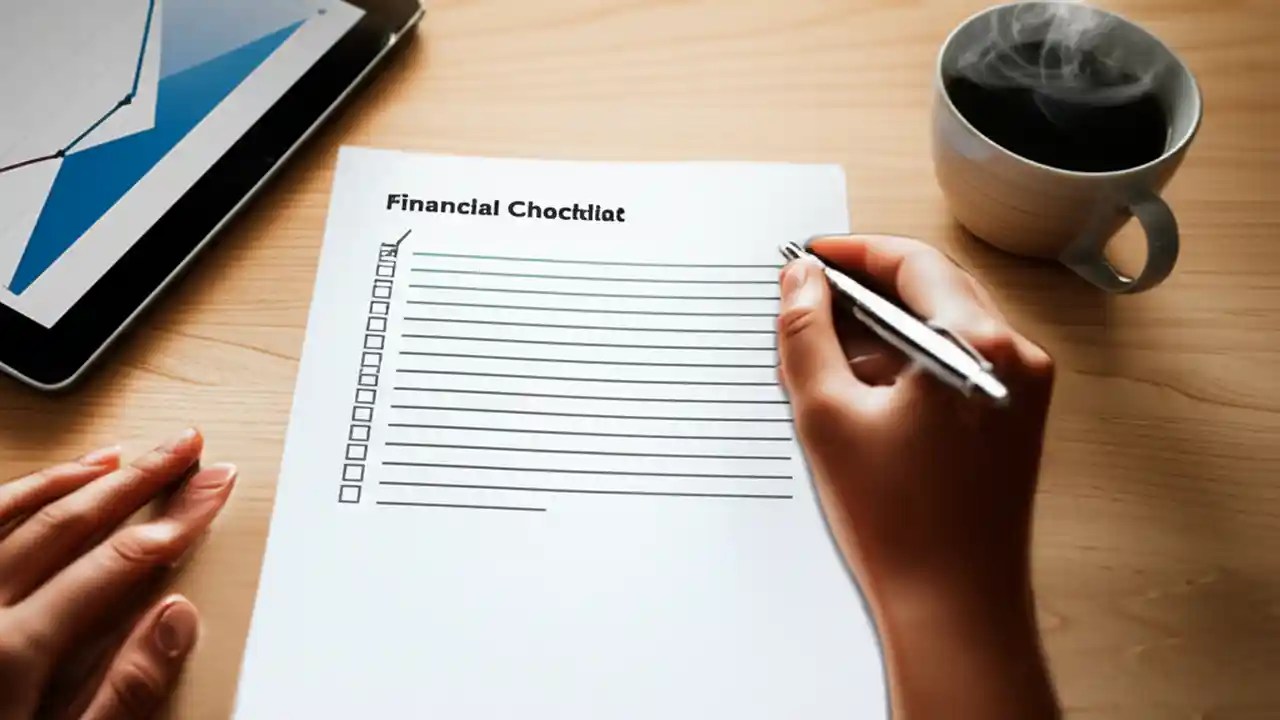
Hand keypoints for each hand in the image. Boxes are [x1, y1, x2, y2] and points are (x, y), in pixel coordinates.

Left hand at [0, 430, 235, 719]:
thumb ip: (122, 692)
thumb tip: (175, 620)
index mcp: (13, 651)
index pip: (118, 561)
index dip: (176, 518)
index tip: (213, 487)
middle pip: (70, 520)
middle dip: (139, 478)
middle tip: (185, 447)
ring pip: (10, 512)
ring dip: (73, 478)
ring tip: (122, 457)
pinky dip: (7, 498)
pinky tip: (32, 486)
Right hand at [777, 235, 1058, 717]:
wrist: (955, 606)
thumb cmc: (903, 527)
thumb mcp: (827, 415)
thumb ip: (805, 333)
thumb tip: (801, 283)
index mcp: (977, 345)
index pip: (911, 262)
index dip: (852, 252)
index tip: (811, 259)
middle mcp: (1014, 358)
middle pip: (934, 287)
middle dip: (867, 287)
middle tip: (810, 298)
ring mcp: (1021, 389)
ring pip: (945, 324)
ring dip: (887, 325)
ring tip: (827, 351)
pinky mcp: (1015, 418)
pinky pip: (960, 361)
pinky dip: (911, 360)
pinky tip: (864, 387)